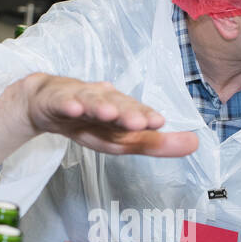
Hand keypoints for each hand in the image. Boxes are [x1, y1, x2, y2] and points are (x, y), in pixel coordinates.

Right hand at [24, 75, 198, 158]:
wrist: (45, 104)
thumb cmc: (89, 121)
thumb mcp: (121, 139)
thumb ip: (155, 144)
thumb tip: (196, 143)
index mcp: (121, 109)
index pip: (136, 114)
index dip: (146, 118)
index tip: (159, 123)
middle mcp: (103, 99)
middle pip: (117, 104)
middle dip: (129, 112)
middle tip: (141, 122)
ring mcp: (78, 98)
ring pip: (91, 101)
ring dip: (101, 106)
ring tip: (110, 114)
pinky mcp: (55, 100)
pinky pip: (62, 102)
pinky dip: (68, 105)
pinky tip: (74, 109)